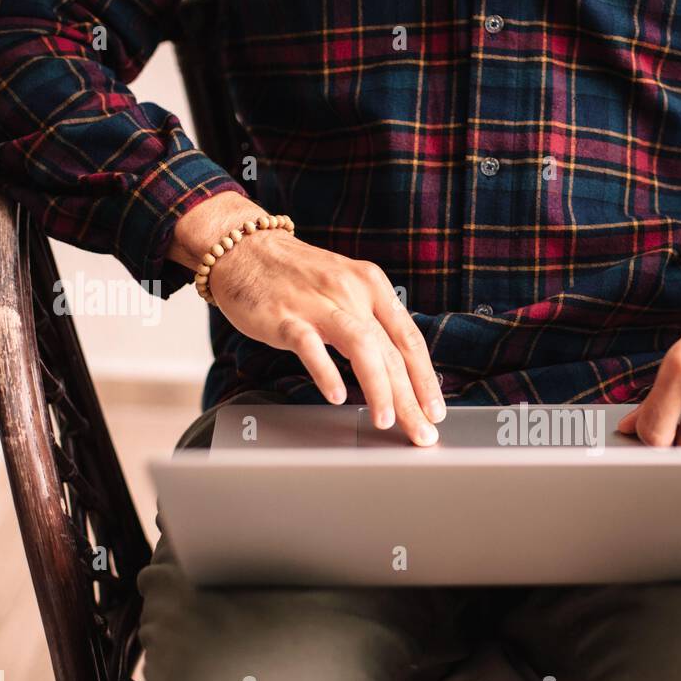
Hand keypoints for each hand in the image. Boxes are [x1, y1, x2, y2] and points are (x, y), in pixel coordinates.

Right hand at [170, 192, 444, 445]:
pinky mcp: (285, 316)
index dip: (427, 378)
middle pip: (391, 352)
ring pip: (362, 347)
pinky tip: (337, 397)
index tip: (436, 410)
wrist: (244, 249)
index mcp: (372, 286)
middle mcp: (352, 292)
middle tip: (421, 431)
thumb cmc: (297, 278)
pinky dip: (327, 373)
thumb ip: (371, 323)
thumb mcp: (346, 288)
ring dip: (379, 388)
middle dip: (411, 398)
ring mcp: (318, 304)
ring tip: (385, 420)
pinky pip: (311, 347)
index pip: (409, 339)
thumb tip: (400, 371)